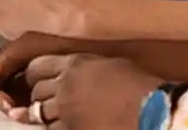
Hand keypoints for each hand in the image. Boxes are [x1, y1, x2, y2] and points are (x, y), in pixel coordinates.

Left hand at [0, 37, 161, 128]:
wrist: (154, 112)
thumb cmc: (141, 87)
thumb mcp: (112, 65)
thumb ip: (87, 66)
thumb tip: (74, 71)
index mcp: (75, 63)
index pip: (37, 66)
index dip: (33, 75)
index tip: (32, 81)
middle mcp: (65, 83)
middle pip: (37, 90)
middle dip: (38, 97)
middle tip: (42, 102)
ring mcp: (66, 109)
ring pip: (40, 112)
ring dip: (45, 116)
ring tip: (54, 117)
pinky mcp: (71, 129)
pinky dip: (54, 129)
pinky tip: (65, 126)